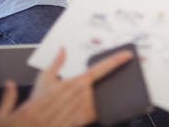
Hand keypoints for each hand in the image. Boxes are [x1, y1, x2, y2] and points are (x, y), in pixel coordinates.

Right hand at [0, 47, 133, 126]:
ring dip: (117, 94)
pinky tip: (115, 107)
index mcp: (73, 84)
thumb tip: (62, 49)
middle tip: (136, 70)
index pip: (99, 70)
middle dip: (121, 76)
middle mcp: (81, 97)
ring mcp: (82, 111)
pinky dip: (107, 110)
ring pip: (107, 99)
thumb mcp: (42, 80)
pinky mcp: (80, 122)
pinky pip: (98, 115)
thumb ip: (55, 63)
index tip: (128, 55)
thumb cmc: (33, 106)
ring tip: (129, 88)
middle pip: (107, 85)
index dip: (115, 61)